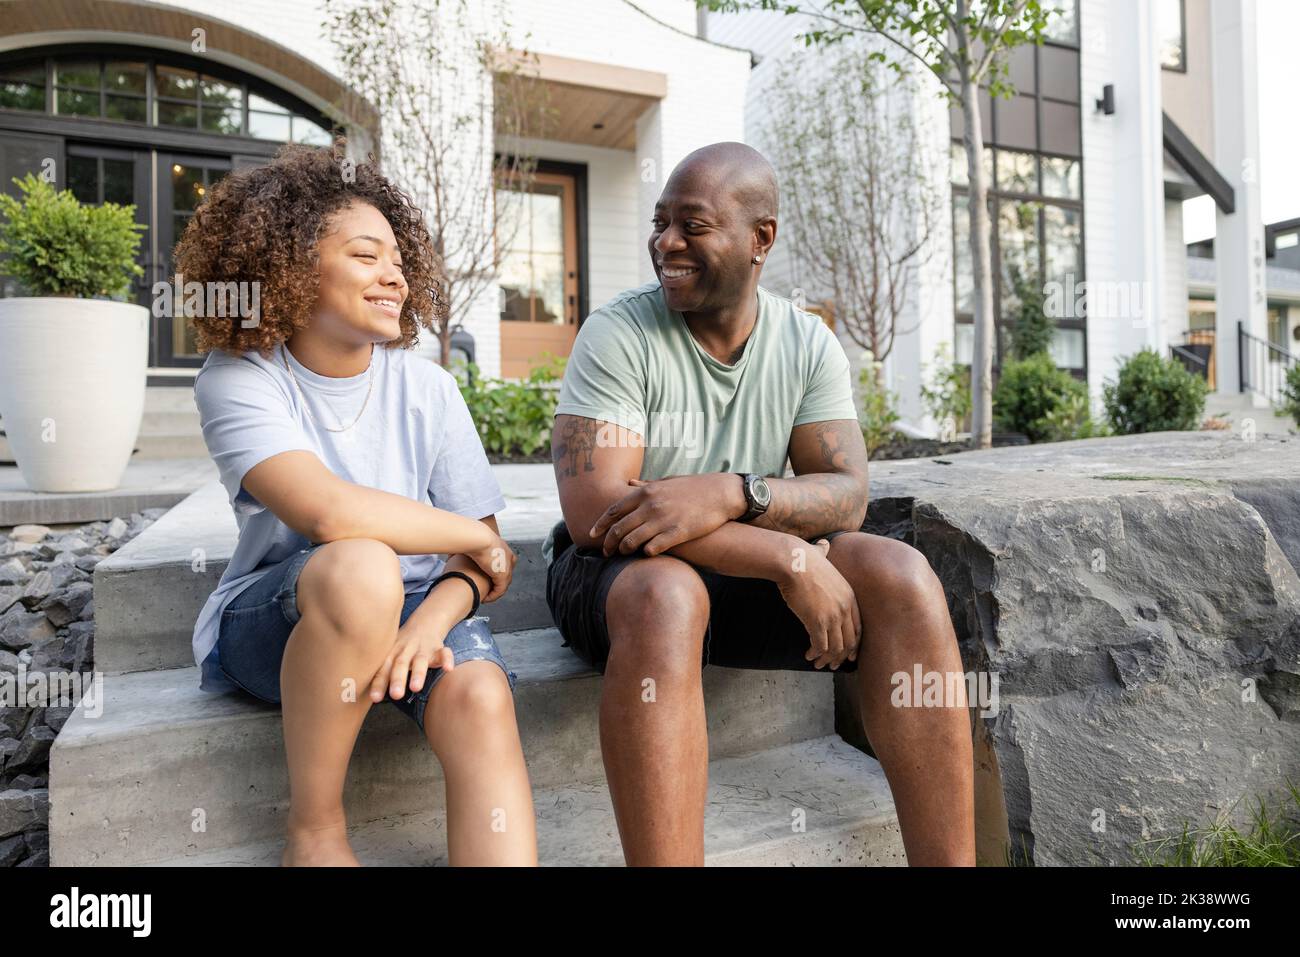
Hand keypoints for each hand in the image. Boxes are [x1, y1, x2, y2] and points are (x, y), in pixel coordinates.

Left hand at [369, 605, 455, 702]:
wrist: (425, 622)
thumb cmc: (402, 646)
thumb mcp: (389, 652)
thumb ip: (379, 671)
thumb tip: (357, 694)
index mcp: (392, 652)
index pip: (384, 667)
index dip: (379, 682)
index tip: (375, 698)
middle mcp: (407, 649)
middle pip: (401, 664)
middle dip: (398, 679)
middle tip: (396, 695)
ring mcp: (423, 648)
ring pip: (421, 660)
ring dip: (419, 673)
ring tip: (415, 688)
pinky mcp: (439, 648)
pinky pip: (445, 653)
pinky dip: (447, 660)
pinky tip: (448, 669)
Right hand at [465, 531, 515, 601]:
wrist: (477, 538)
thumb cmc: (470, 538)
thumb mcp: (471, 543)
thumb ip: (467, 549)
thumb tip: (453, 553)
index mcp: (502, 548)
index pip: (502, 563)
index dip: (493, 573)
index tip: (482, 579)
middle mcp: (508, 558)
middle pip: (505, 575)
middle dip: (494, 584)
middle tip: (483, 590)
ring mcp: (507, 567)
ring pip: (502, 585)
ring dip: (493, 592)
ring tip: (482, 596)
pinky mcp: (503, 576)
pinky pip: (500, 591)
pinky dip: (492, 596)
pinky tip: (484, 599)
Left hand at [590, 473, 744, 556]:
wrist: (722, 493)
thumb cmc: (694, 487)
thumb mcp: (667, 482)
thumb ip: (646, 485)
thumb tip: (629, 483)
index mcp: (645, 491)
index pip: (613, 511)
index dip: (599, 525)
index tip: (592, 535)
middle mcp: (650, 505)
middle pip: (618, 529)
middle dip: (609, 543)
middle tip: (606, 552)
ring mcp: (663, 520)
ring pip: (631, 541)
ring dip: (624, 551)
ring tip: (624, 555)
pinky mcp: (677, 533)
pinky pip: (652, 548)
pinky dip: (645, 554)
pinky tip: (646, 555)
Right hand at [777, 538, 861, 669]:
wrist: (794, 562)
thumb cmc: (803, 558)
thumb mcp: (822, 556)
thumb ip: (824, 553)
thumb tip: (823, 544)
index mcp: (849, 595)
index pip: (858, 627)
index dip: (855, 643)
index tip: (850, 654)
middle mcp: (845, 608)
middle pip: (849, 640)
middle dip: (841, 656)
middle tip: (832, 665)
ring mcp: (833, 616)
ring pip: (836, 647)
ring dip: (827, 658)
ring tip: (817, 663)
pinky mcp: (818, 622)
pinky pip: (821, 646)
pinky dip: (815, 654)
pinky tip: (808, 656)